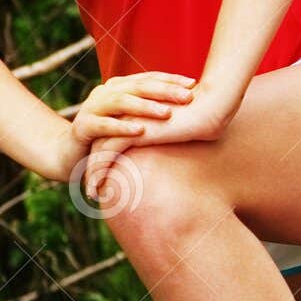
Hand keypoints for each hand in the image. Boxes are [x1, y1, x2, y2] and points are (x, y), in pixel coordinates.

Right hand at [71, 70, 198, 147]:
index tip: (193, 84)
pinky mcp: (83, 126)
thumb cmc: (108, 137)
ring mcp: (92, 107)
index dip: (170, 80)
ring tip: (167, 113)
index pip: (148, 78)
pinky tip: (140, 131)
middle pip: (138, 86)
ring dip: (145, 107)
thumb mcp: (130, 120)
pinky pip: (104, 125)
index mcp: (118, 87)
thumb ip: (149, 111)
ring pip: (121, 101)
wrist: (70, 153)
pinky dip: (122, 127)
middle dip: (164, 91)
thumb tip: (184, 105)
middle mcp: (105, 92)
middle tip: (188, 97)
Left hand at [79, 77, 244, 205]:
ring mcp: (128, 119)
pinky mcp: (131, 130)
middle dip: (93, 163)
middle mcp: (128, 113)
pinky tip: (97, 189)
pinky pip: (106, 152)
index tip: (104, 174)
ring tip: (91, 193)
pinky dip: (99, 171)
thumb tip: (184, 154)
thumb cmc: (204, 119)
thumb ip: (173, 136)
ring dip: (92, 171)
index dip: (106, 154)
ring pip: (99, 147)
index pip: (112, 133)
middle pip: (99, 139)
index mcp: (137, 111)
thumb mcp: (183, 130)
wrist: (210, 107)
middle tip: (91, 185)